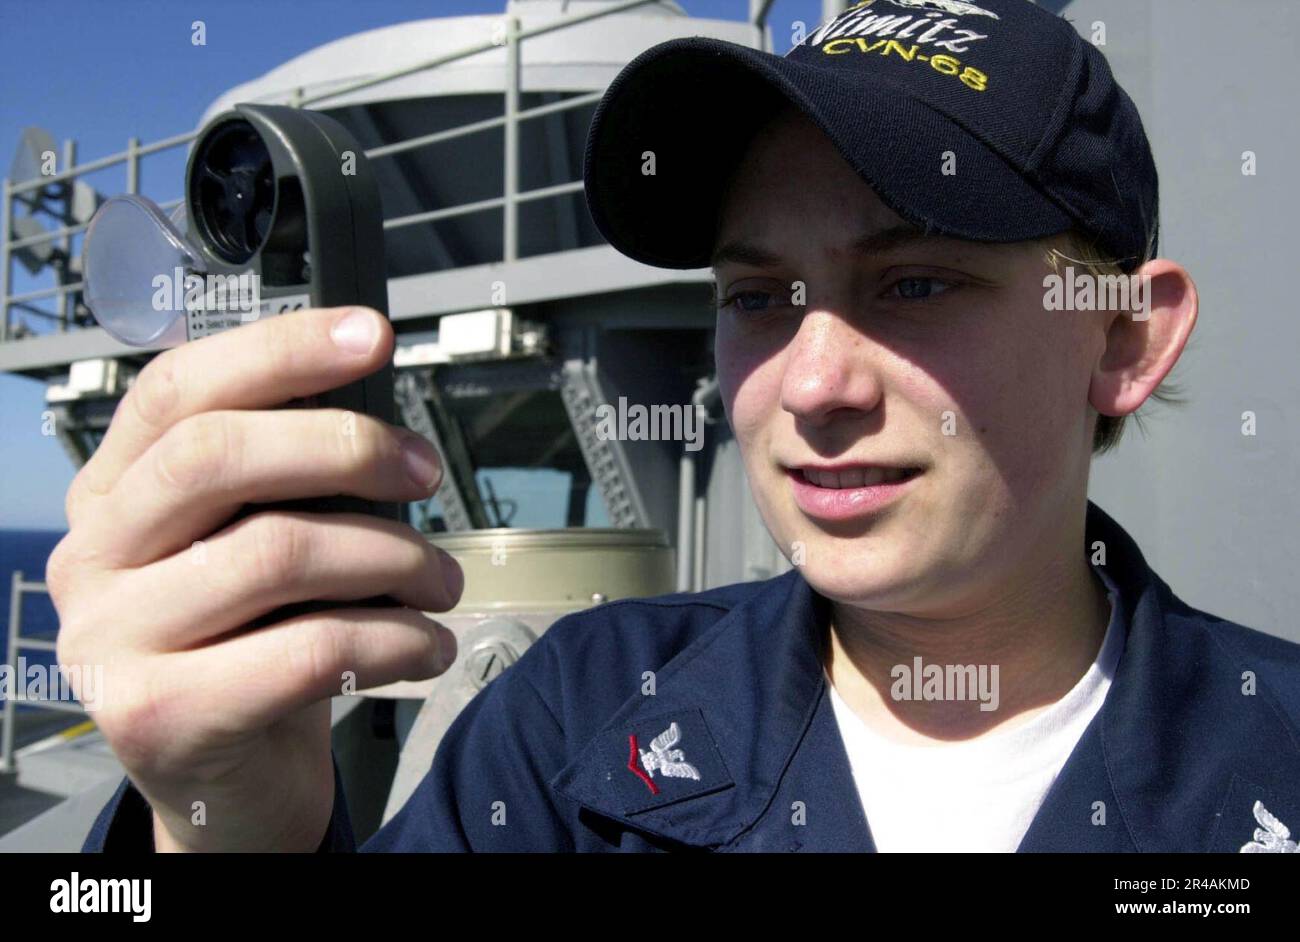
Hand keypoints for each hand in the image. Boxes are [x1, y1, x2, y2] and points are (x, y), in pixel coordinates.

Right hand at [48, 306, 461, 850]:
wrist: (227, 784)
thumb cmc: (254, 647)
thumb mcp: (258, 549)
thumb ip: (288, 484)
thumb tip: (383, 423)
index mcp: (113, 493)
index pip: (180, 390)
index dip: (279, 350)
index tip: (371, 335)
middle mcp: (95, 557)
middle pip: (219, 456)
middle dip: (348, 447)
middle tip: (425, 471)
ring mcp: (114, 640)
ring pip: (277, 551)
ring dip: (395, 558)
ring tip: (444, 582)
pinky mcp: (162, 716)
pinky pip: (308, 650)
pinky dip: (397, 640)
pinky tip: (430, 646)